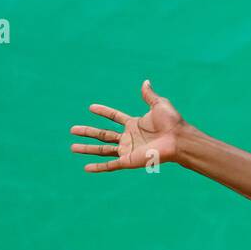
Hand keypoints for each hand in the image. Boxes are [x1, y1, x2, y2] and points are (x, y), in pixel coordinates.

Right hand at [70, 80, 184, 171]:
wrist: (178, 139)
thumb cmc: (172, 123)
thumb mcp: (159, 105)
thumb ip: (149, 95)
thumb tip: (146, 82)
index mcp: (135, 124)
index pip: (115, 117)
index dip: (104, 112)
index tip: (91, 107)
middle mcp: (129, 137)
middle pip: (103, 135)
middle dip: (88, 132)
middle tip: (72, 129)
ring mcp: (128, 150)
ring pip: (102, 150)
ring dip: (87, 149)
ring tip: (72, 147)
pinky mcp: (128, 160)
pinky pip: (110, 165)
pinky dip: (98, 167)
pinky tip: (86, 168)